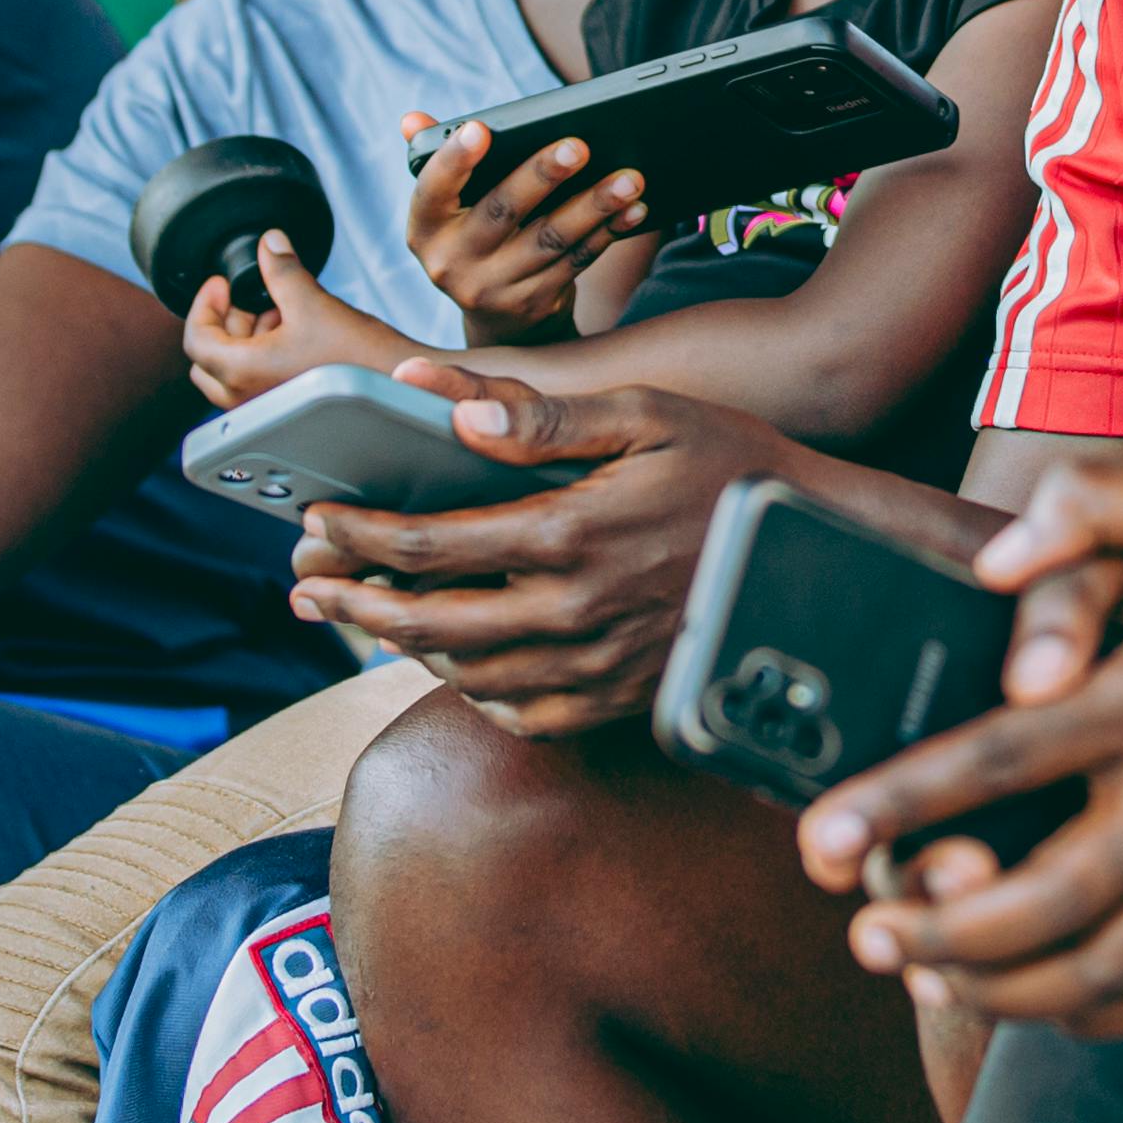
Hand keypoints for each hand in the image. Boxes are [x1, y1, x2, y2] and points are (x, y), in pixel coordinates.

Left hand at [182, 232, 435, 408]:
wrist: (400, 386)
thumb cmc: (361, 356)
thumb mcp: (312, 302)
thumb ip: (281, 269)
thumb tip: (268, 243)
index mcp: (244, 373)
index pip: (196, 340)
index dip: (204, 305)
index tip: (221, 284)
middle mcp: (247, 399)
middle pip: (208, 359)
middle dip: (225, 322)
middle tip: (247, 297)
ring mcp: (266, 409)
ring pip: (231, 373)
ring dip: (245, 338)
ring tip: (278, 311)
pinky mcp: (286, 410)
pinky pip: (254, 383)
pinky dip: (261, 356)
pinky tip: (292, 333)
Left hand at [286, 372, 803, 736]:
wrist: (817, 555)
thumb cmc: (729, 468)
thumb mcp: (644, 417)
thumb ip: (541, 417)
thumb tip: (448, 408)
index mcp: (569, 535)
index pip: (428, 545)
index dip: (358, 536)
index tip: (316, 522)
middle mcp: (573, 615)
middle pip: (427, 621)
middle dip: (352, 602)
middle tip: (306, 587)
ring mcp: (594, 669)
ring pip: (464, 674)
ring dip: (400, 647)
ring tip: (361, 617)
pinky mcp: (616, 704)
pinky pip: (519, 714)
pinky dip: (470, 691)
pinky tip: (451, 661)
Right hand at [400, 111, 651, 342]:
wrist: (497, 319)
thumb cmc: (474, 236)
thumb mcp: (447, 207)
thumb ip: (435, 158)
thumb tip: (411, 120)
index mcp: (425, 228)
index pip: (432, 190)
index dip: (454, 161)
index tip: (481, 129)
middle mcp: (452, 264)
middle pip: (502, 211)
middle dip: (542, 175)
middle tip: (580, 145)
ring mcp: (494, 290)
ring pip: (550, 239)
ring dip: (593, 205)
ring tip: (628, 177)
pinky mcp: (534, 303)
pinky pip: (577, 262)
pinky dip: (608, 232)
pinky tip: (633, 208)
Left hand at [798, 455, 1122, 1038]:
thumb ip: (1086, 500)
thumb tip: (986, 562)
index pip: (1008, 759)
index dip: (904, 803)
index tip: (822, 841)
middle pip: (1047, 901)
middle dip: (939, 929)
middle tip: (863, 930)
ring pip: (1101, 969)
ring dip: (1000, 990)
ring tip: (923, 969)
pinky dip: (1091, 1019)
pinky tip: (1029, 1002)